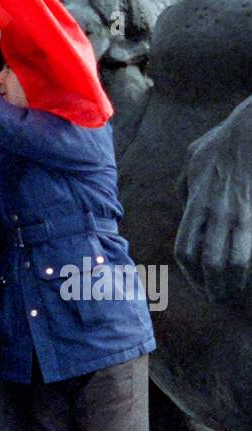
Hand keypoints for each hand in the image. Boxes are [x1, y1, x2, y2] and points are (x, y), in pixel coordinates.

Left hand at [174, 100, 251, 306]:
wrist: (251, 131)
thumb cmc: (222, 143)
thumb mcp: (192, 160)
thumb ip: (185, 188)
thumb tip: (185, 209)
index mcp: (196, 203)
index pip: (185, 250)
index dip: (190, 274)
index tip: (198, 283)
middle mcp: (216, 213)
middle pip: (209, 263)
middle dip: (213, 287)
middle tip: (218, 299)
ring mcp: (240, 215)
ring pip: (234, 262)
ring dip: (234, 284)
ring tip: (235, 294)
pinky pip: (251, 250)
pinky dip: (249, 267)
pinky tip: (250, 275)